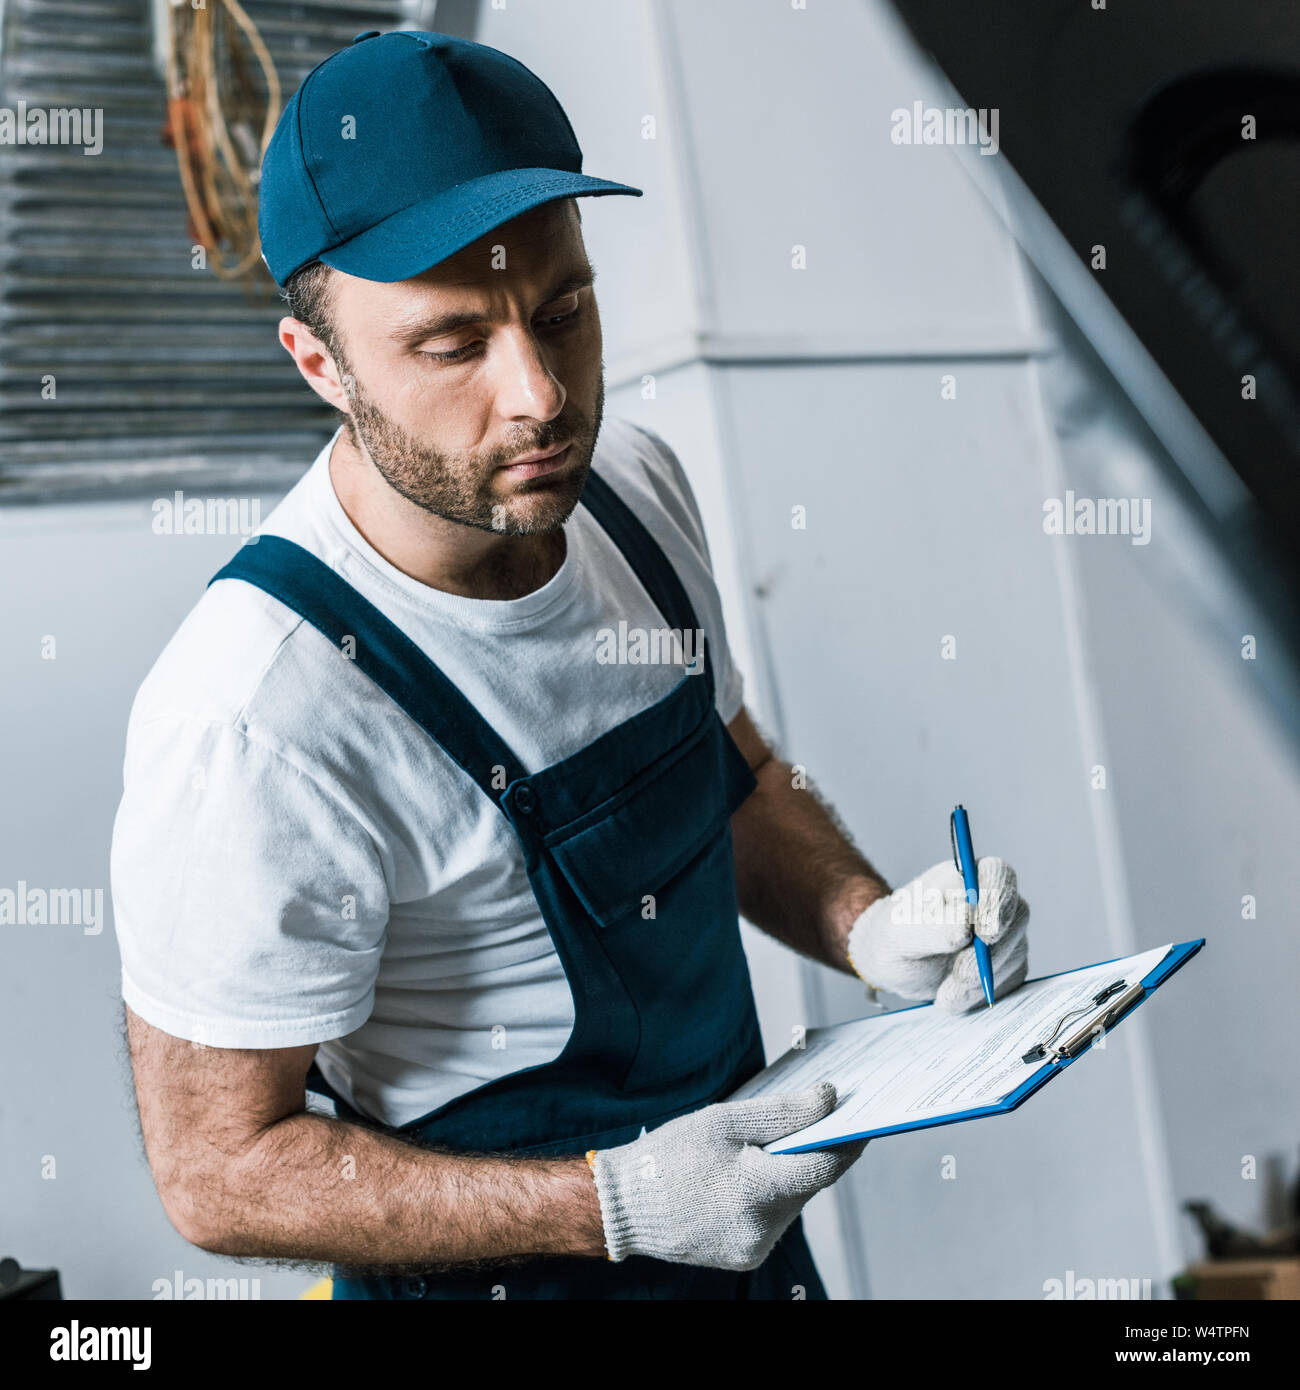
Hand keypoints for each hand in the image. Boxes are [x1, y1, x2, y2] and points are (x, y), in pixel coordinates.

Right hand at [588, 1083, 865, 1270]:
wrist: (623, 1206)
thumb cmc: (669, 1156)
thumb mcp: (723, 1120)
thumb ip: (782, 1112)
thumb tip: (829, 1099)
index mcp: (755, 1191)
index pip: (823, 1166)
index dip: (847, 1140)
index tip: (861, 1117)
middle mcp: (761, 1228)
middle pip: (809, 1184)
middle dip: (813, 1151)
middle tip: (815, 1119)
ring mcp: (753, 1248)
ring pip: (793, 1202)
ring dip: (790, 1173)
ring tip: (768, 1145)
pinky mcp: (745, 1257)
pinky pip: (773, 1218)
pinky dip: (770, 1193)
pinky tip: (749, 1174)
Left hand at [846, 857, 1028, 1011]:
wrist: (895, 963)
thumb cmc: (895, 935)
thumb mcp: (901, 931)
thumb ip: (932, 924)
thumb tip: (966, 923)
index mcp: (965, 877)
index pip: (997, 873)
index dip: (999, 900)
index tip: (983, 933)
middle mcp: (992, 902)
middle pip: (1017, 916)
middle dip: (990, 951)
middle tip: (961, 974)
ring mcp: (1005, 934)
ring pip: (1014, 953)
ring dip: (981, 979)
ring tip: (945, 991)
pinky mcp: (1008, 965)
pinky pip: (1009, 981)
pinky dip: (981, 994)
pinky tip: (952, 995)